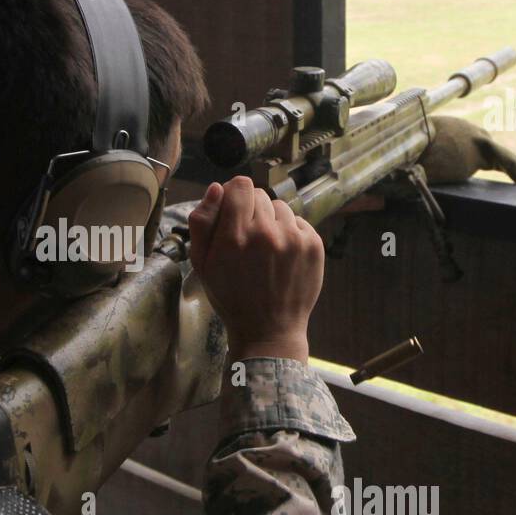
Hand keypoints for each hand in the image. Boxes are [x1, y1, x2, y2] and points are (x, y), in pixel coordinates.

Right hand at [187, 177, 323, 365]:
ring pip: (280, 207)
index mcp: (235, 236)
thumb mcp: (202, 264)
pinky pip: (298, 221)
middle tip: (247, 237)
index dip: (234, 195)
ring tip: (266, 248)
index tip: (233, 210)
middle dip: (251, 210)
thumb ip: (203, 222)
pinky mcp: (313, 245)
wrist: (268, 329)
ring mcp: (293, 238)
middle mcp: (266, 232)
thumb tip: (216, 188)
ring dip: (271, 221)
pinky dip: (290, 232)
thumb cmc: (230, 296)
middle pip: (259, 194)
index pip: (240, 185)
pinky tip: (282, 255)